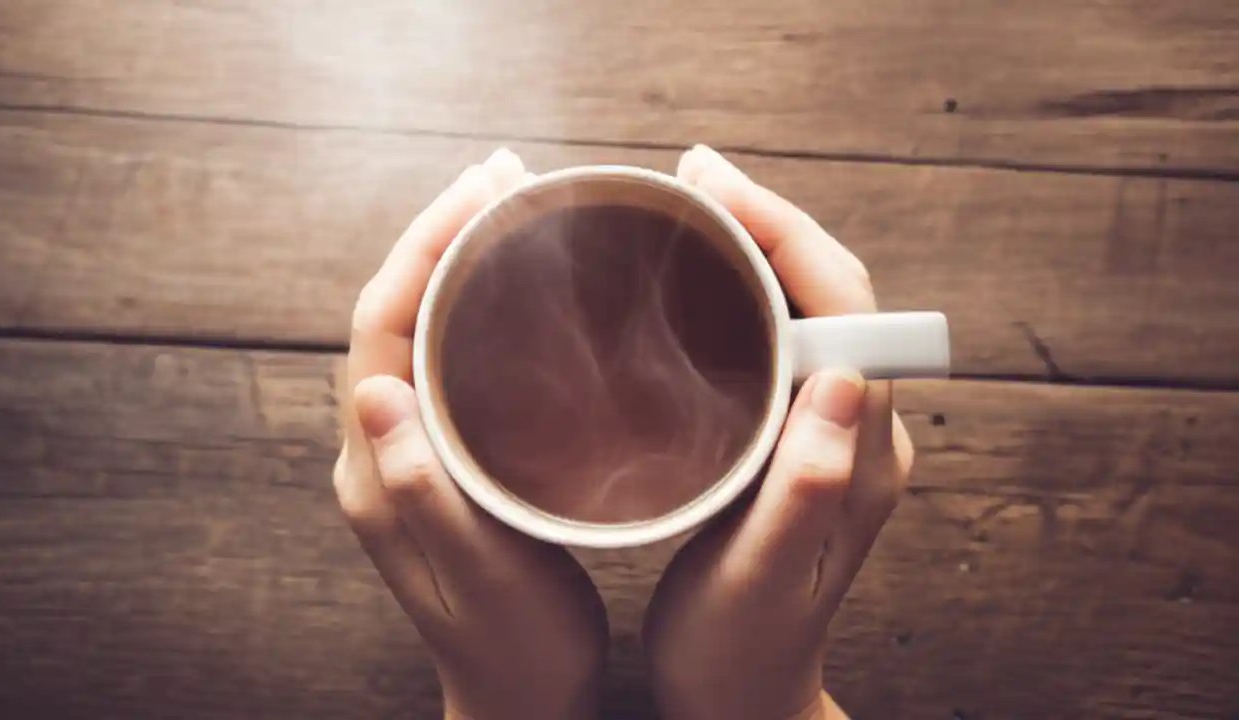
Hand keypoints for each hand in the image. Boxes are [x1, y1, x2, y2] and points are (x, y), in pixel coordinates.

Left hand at [332, 149, 607, 719]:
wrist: (519, 696)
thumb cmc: (514, 644)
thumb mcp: (479, 574)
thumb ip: (424, 488)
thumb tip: (375, 391)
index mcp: (376, 473)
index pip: (379, 331)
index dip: (422, 249)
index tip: (480, 192)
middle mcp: (378, 452)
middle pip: (390, 314)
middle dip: (436, 236)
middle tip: (500, 177)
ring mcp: (405, 453)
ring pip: (413, 329)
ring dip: (450, 262)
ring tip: (504, 210)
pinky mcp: (439, 459)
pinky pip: (440, 358)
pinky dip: (469, 306)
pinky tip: (511, 289)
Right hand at [642, 146, 914, 719]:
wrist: (742, 697)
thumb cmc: (741, 650)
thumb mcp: (760, 580)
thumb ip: (807, 488)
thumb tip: (844, 378)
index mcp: (861, 456)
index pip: (846, 308)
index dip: (786, 233)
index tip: (714, 187)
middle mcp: (859, 431)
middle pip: (832, 290)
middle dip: (770, 219)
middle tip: (692, 174)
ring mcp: (830, 433)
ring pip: (808, 306)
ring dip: (757, 246)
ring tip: (692, 205)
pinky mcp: (796, 440)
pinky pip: (782, 337)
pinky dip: (741, 289)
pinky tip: (695, 277)